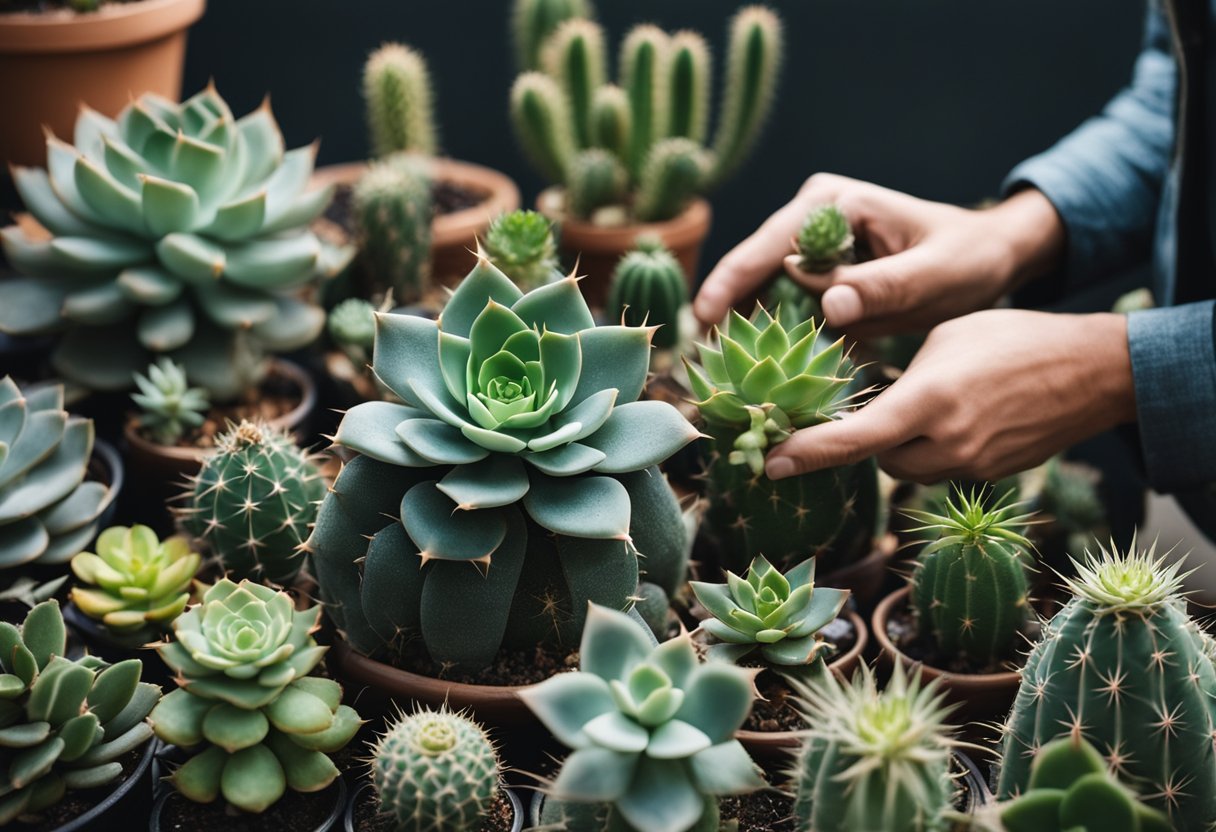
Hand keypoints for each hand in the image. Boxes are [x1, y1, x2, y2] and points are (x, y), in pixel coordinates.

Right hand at [694, 174, 1065, 336]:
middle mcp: (809, 216)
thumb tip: (829, 303)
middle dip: (723, 307)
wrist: (990, 257)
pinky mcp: (815, 273)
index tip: (706, 319)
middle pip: (752, 266)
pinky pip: (781, 304)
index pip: (769, 245)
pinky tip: (749, 367)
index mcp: (832, 204)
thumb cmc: (967, 259)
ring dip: (739, 326)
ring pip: (759, 288)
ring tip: (712, 369)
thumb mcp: (933, 275)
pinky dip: (767, 334)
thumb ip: (882, 287)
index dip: (733, 283)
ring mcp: (808, 244)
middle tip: (695, 355)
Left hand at [763, 309, 1135, 483]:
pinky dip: (935, 448)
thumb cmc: (1015, 338)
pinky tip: (959, 414)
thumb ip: (901, 378)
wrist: (1094, 373)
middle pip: (876, 459)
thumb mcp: (944, 338)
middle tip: (861, 409)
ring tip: (927, 402)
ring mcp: (971, 466)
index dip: (806, 454)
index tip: (768, 463)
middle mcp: (946, 444)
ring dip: (901, 444)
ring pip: (907, 469)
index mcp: (927, 401)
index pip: (853, 440)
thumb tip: (870, 405)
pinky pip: (941, 469)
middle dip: (864, 439)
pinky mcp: (990, 476)